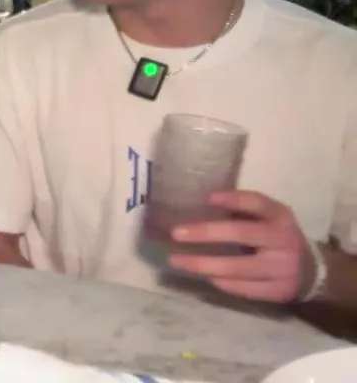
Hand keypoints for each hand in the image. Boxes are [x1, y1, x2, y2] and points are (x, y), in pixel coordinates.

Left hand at [167, 190, 313, 302]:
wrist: (313, 272)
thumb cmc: (277, 238)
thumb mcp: (270, 219)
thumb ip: (243, 212)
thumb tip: (199, 206)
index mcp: (281, 218)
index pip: (257, 203)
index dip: (233, 199)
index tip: (207, 197)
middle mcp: (284, 241)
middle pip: (241, 233)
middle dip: (205, 233)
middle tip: (176, 233)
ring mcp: (283, 269)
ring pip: (237, 267)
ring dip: (202, 264)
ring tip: (176, 260)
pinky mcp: (278, 291)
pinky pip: (242, 288)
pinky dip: (220, 281)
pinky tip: (203, 275)